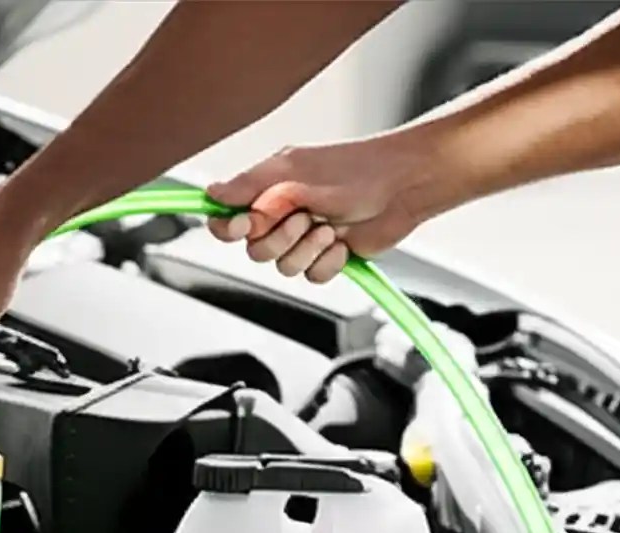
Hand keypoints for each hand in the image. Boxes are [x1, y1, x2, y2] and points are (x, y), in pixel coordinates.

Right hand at [206, 135, 432, 282]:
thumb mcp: (298, 174)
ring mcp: (305, 236)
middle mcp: (284, 212)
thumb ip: (251, 188)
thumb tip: (213, 193)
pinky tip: (342, 243)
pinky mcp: (327, 255)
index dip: (227, 227)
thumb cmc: (360, 170)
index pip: (228, 214)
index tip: (242, 226)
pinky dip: (328, 263)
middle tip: (303, 219)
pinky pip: (311, 276)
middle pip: (254, 249)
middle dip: (279, 239)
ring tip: (329, 229)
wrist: (406, 188)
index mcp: (271, 188)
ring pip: (282, 266)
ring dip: (306, 251)